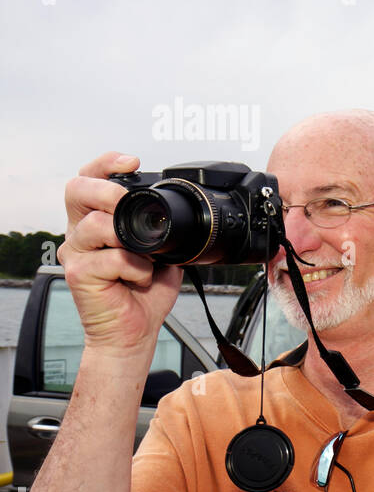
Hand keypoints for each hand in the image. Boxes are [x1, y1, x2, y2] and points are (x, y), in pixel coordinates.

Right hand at [58, 152, 181, 356]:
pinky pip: (112, 258)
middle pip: (77, 190)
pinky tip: (141, 278)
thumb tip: (179, 209)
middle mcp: (81, 233)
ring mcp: (78, 253)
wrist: (134, 331)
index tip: (133, 161)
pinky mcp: (79, 274)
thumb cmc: (144, 292)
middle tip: (126, 200)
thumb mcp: (160, 251)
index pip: (88, 179)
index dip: (105, 164)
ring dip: (131, 240)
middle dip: (106, 189)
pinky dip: (136, 268)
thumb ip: (160, 228)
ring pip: (96, 225)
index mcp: (97, 221)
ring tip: (146, 259)